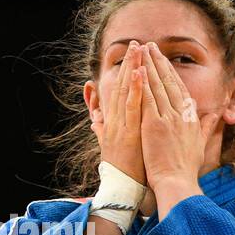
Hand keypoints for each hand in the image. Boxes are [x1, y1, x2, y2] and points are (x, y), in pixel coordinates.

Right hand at [90, 41, 147, 183]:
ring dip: (132, 69)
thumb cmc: (123, 171)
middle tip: (136, 44)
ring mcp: (120, 126)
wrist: (122, 191)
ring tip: (138, 50)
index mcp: (114, 123)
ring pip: (126, 92)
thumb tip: (94, 118)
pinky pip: (132, 107)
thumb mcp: (109, 145)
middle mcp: (115, 121)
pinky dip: (136, 89)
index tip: (133, 56)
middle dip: (129, 64)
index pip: (120, 93)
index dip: (127, 73)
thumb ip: (101, 129)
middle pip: (123, 87)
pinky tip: (140, 73)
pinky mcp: (127, 134)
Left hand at [137, 41, 221, 190]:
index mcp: (191, 118)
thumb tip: (216, 115)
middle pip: (169, 82)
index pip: (180, 89)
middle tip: (150, 46)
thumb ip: (207, 127)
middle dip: (159, 62)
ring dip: (149, 66)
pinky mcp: (155, 125)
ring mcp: (168, 118)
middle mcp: (181, 115)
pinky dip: (143, 83)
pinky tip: (138, 70)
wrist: (177, 183)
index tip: (164, 60)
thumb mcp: (201, 144)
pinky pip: (148, 99)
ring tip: (142, 50)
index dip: (171, 72)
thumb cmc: (186, 169)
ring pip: (158, 86)